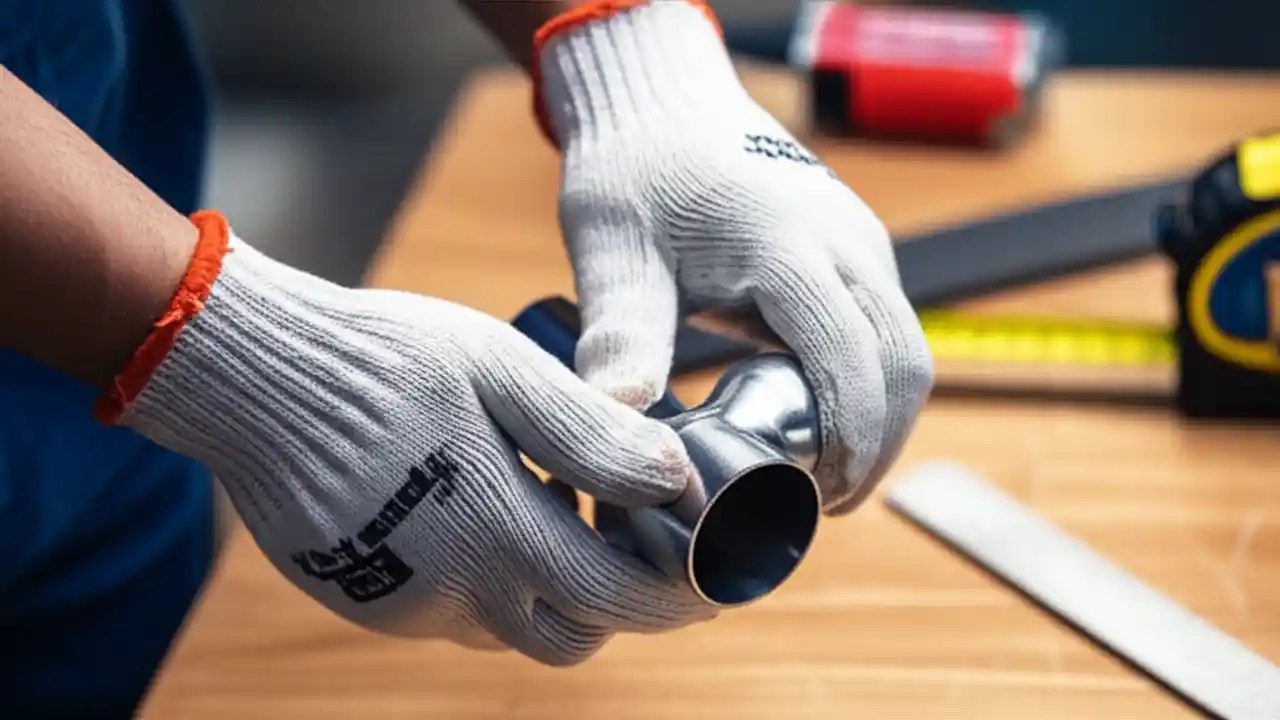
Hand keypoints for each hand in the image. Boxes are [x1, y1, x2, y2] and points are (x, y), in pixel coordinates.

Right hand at [102, 214, 711, 665]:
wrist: (251, 377)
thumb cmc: (382, 361)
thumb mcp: (500, 374)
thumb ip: (591, 432)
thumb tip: (675, 477)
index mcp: (498, 536)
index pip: (622, 599)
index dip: (681, 592)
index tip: (709, 567)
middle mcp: (453, 594)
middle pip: (575, 636)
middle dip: (623, 604)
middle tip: (641, 546)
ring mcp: (403, 605)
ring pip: (513, 632)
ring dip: (555, 595)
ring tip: (562, 517)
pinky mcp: (363, 599)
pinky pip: (453, 617)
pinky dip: (493, 586)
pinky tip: (485, 515)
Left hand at [536, 0, 934, 514]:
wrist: (665, 107)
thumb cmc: (636, 174)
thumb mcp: (613, 251)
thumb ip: (620, 335)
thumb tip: (616, 421)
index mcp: (788, 246)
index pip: (853, 358)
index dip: (851, 440)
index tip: (824, 499)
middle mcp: (843, 241)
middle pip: (904, 361)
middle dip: (879, 443)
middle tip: (827, 504)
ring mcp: (858, 241)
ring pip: (905, 346)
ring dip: (880, 415)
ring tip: (825, 472)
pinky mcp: (855, 248)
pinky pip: (885, 326)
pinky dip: (868, 381)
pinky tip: (819, 417)